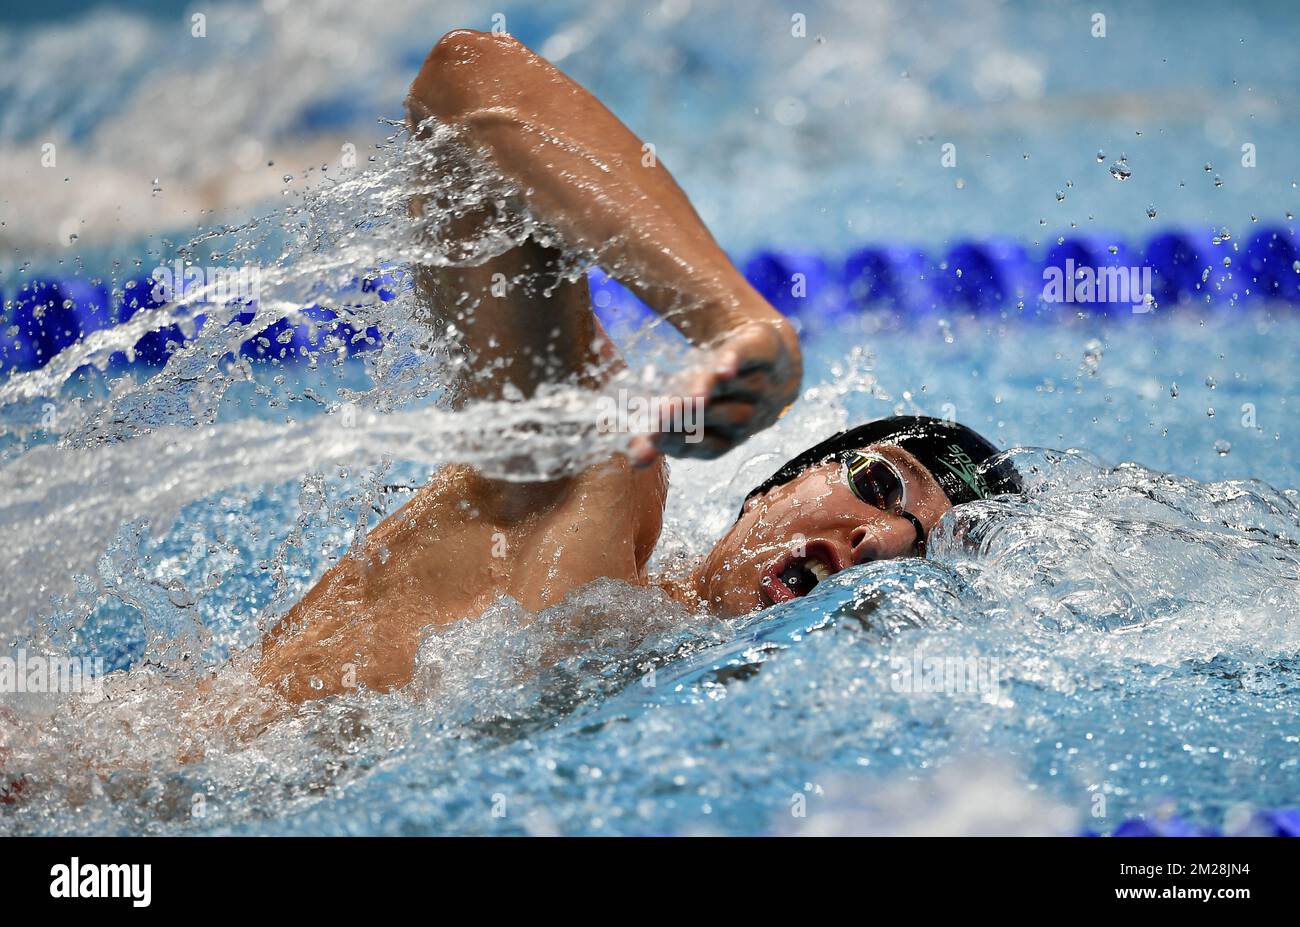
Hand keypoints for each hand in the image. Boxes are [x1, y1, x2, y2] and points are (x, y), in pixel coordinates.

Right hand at [629, 317, 801, 464]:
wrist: (770, 354)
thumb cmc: (717, 390)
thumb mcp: (687, 411)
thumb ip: (660, 433)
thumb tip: (633, 459)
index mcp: (726, 436)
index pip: (701, 445)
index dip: (676, 442)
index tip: (649, 438)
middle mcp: (747, 415)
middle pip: (715, 417)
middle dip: (688, 416)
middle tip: (660, 414)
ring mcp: (760, 384)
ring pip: (733, 389)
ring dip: (710, 391)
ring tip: (686, 395)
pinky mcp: (767, 350)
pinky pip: (752, 357)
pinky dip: (738, 361)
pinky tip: (724, 366)